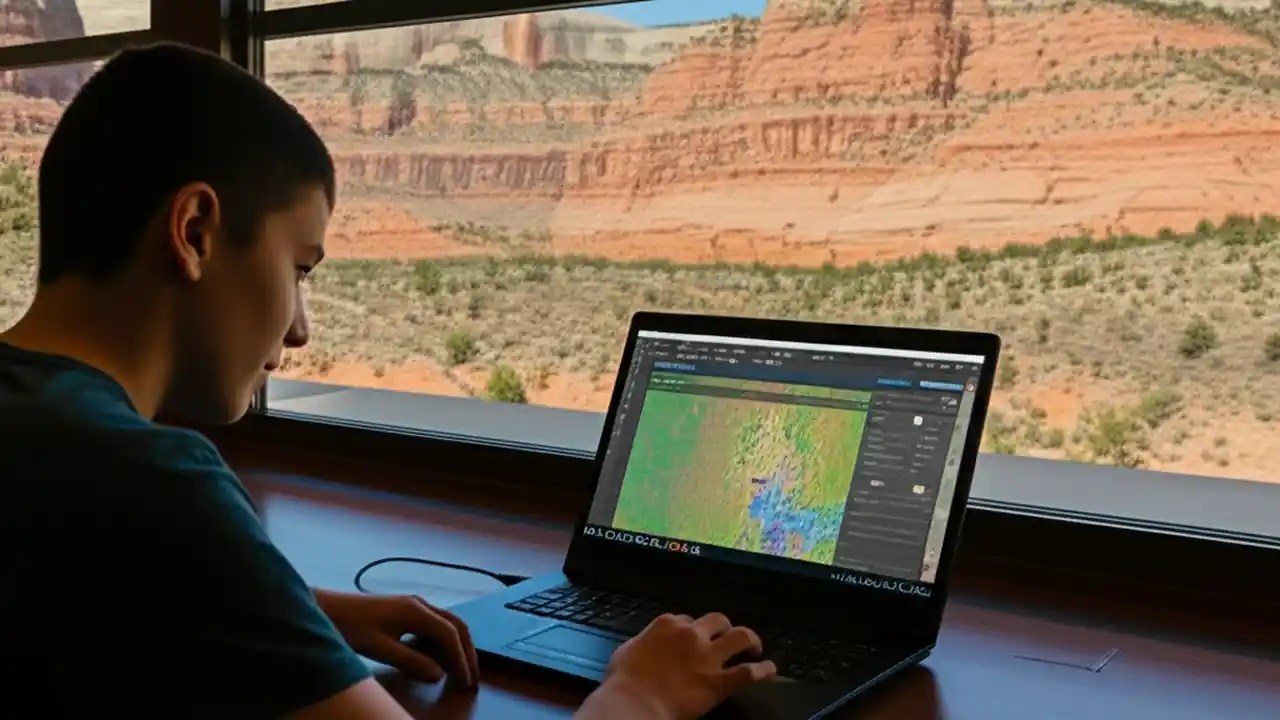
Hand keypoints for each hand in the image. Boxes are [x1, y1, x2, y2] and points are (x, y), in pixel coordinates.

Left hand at [314, 589, 478, 687]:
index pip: (450, 635)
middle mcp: (420, 603)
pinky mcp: (404, 609)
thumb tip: (438, 675)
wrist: (324, 608)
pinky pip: (435, 624)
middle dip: (467, 652)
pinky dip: (445, 640)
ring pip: (448, 623)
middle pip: (456, 626)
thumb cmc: (349, 626)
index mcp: (416, 610)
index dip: (461, 659)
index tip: (465, 682)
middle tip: (472, 677)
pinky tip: (440, 656)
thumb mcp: (378, 648)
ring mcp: (413, 604)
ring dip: (458, 645)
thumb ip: (410, 661)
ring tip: (462, 669)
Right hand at [600, 613, 776, 719]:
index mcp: (668, 624)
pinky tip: (770, 670)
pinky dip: (763, 670)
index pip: (687, 619)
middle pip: (718, 620)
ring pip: (741, 637)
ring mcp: (709, 656)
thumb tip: (648, 644)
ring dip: (750, 640)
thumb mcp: (628, 650)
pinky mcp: (720, 681)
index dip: (691, 630)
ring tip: (754, 648)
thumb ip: (644, 641)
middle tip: (726, 639)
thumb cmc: (624, 680)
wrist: (635, 702)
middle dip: (723, 628)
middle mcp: (692, 634)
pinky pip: (749, 672)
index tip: (692, 640)